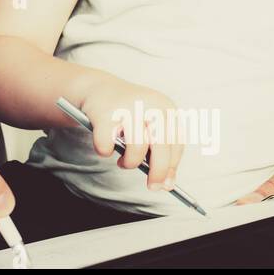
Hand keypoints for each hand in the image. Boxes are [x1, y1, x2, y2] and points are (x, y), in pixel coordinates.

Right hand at [76, 73, 183, 191]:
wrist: (98, 87)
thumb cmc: (128, 112)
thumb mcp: (151, 126)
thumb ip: (161, 152)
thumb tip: (167, 184)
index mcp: (166, 107)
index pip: (176, 143)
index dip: (171, 166)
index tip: (166, 184)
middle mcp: (149, 105)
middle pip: (161, 147)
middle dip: (158, 173)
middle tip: (152, 187)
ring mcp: (126, 108)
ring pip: (135, 150)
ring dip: (129, 163)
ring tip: (123, 161)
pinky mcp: (104, 113)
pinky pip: (107, 147)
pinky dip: (105, 151)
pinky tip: (105, 143)